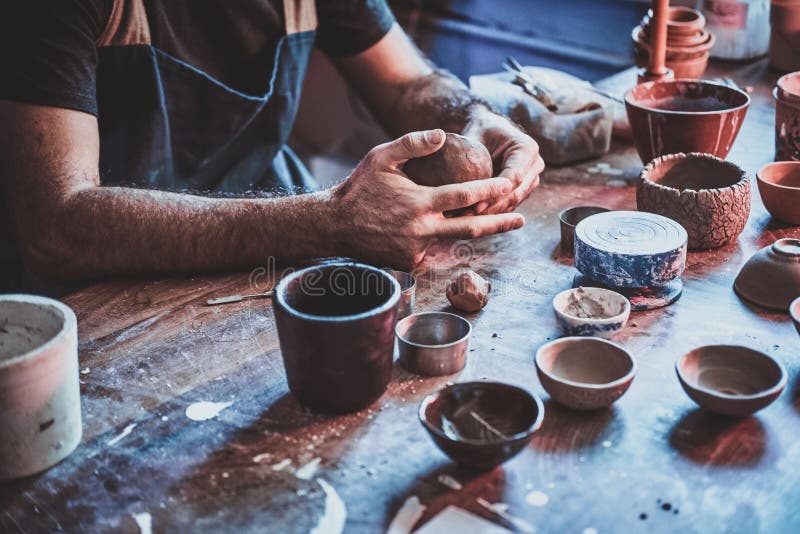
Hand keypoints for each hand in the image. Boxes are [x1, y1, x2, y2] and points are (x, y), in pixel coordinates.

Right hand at [329, 129, 524, 268]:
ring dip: (469, 230)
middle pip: (472, 227)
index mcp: (420, 203)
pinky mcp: (409, 262)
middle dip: (499, 223)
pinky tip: (427, 230)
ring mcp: (416, 249)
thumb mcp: (381, 157)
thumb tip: (443, 134)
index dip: (491, 189)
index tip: (509, 184)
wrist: (334, 226)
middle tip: (521, 219)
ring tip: (489, 222)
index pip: (465, 196)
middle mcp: (422, 230)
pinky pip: (430, 249)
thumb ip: (413, 144)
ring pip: (450, 239)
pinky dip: (435, 239)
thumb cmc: (358, 188)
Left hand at [465, 113, 544, 213]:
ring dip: (491, 214)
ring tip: (467, 220)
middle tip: (468, 217)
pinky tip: (473, 219)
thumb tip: (461, 183)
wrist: (486, 131)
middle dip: (492, 207)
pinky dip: (492, 213)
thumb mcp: (473, 140)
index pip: (514, 177)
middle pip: (516, 193)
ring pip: (513, 202)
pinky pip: (509, 206)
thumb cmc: (477, 132)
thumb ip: (471, 157)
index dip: (496, 193)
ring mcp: (531, 179)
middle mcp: (534, 165)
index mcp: (527, 149)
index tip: (476, 204)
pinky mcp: (522, 190)